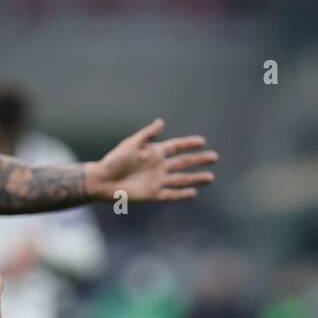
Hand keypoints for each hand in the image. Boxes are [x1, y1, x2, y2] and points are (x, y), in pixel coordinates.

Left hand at [86, 118, 216, 203]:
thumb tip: (162, 122)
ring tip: (210, 177)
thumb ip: (147, 134)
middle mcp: (159, 166)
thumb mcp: (131, 144)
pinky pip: (171, 194)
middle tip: (214, 157)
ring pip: (181, 179)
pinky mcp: (153, 195)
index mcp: (154, 152)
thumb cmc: (115, 160)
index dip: (189, 144)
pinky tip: (193, 192)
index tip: (202, 141)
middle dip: (198, 160)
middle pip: (183, 163)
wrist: (103, 181)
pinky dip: (182, 194)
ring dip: (195, 178)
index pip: (176, 147)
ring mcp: (157, 181)